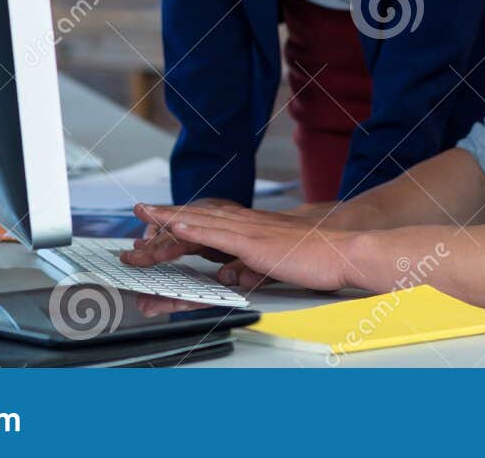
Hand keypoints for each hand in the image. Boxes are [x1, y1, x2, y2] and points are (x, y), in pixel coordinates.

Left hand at [133, 202, 353, 293]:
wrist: (344, 252)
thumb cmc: (318, 259)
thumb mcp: (274, 266)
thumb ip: (249, 268)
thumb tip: (227, 275)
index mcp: (253, 229)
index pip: (210, 220)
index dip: (183, 217)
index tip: (160, 216)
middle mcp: (248, 225)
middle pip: (199, 215)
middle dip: (168, 213)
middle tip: (140, 208)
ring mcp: (251, 231)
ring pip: (203, 220)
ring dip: (172, 216)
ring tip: (147, 213)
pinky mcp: (256, 243)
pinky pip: (219, 234)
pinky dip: (195, 228)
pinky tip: (176, 225)